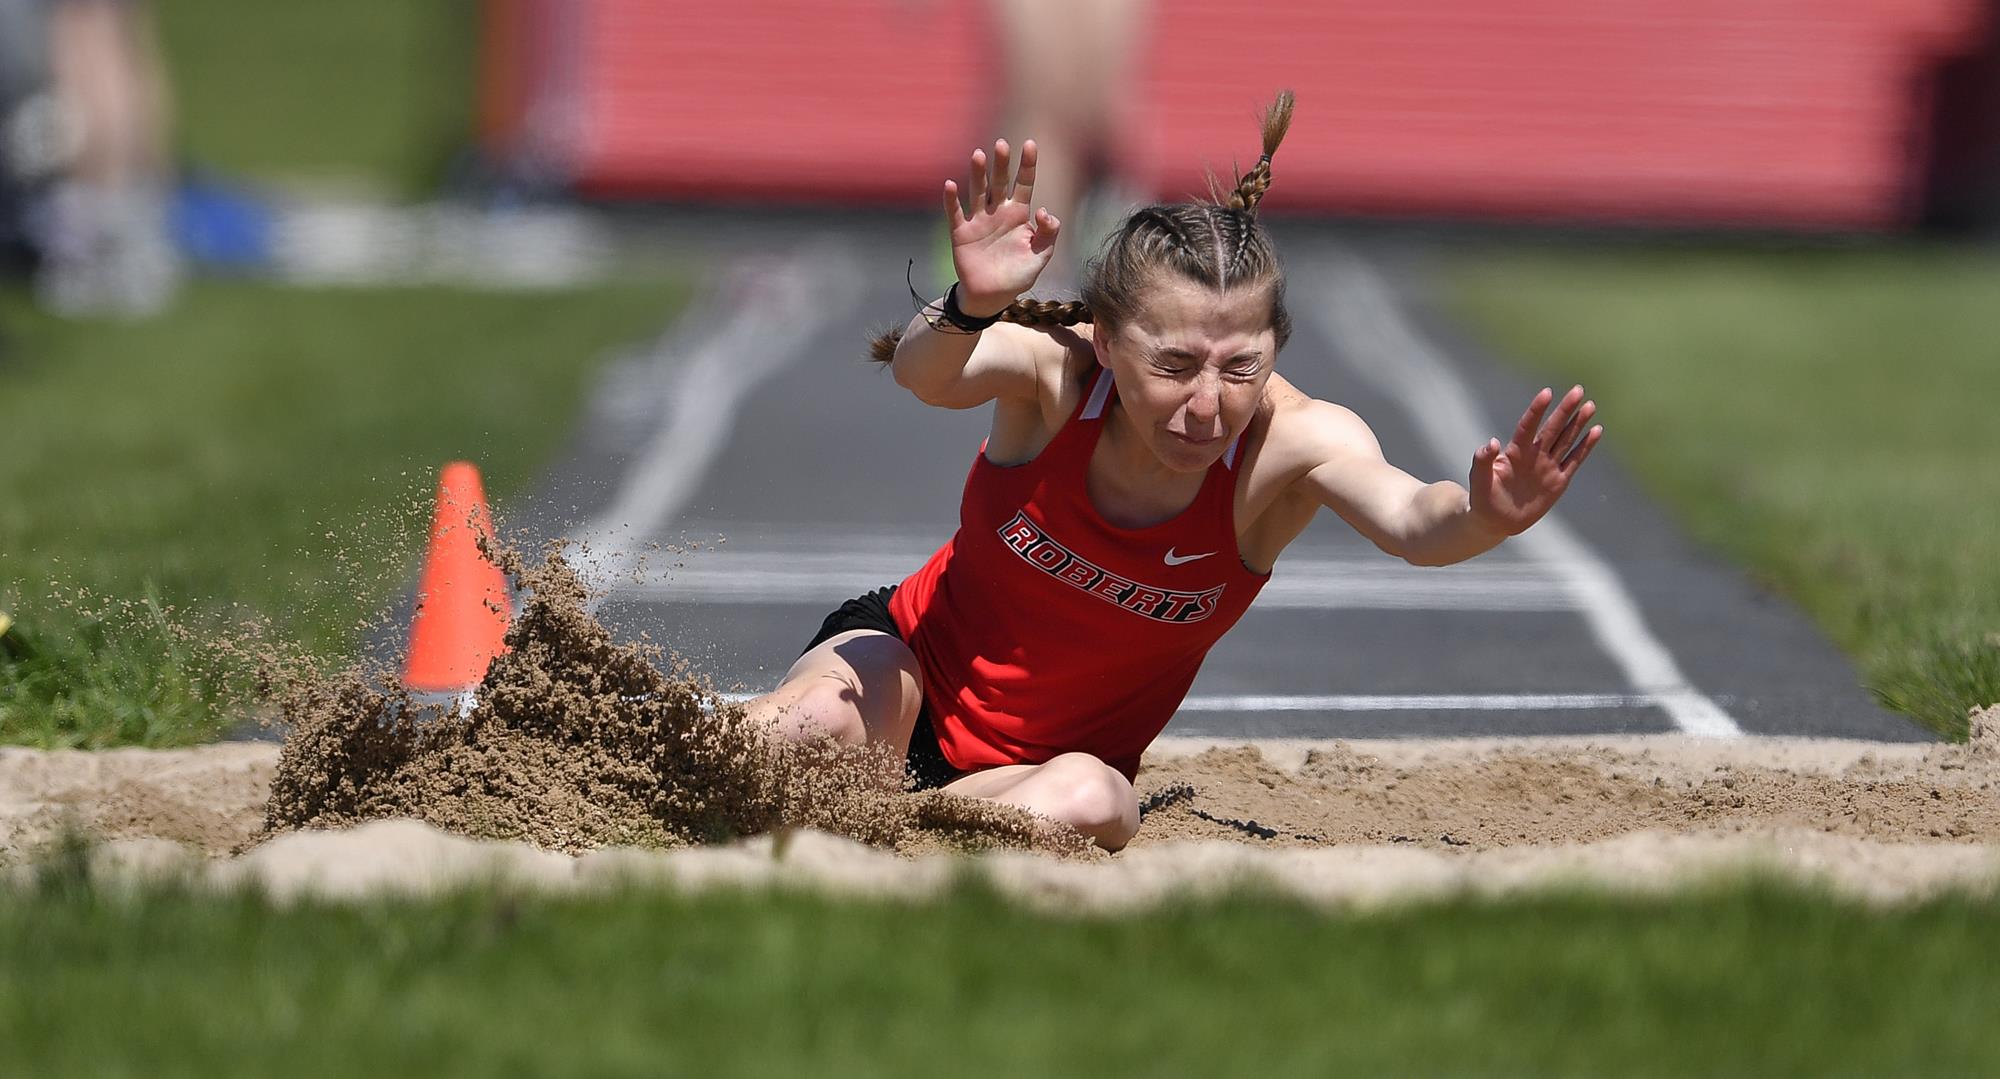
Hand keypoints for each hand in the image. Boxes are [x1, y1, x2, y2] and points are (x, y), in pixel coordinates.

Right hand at [943, 138, 1060, 314]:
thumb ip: (1049, 233)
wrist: (992, 297)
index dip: (1027, 165)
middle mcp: (998, 212)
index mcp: (1019, 214)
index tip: (1031, 144)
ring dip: (977, 174)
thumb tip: (1044, 210)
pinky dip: (951, 200)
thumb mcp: (1041, 256)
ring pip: (978, 192)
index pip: (1025, 184)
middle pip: (1000, 182)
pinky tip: (950, 185)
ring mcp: (979, 220)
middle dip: (1001, 164)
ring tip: (979, 155)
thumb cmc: (1018, 275)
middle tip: (1002, 144)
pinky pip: (955, 213)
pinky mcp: (961, 233)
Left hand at [1468, 385, 1602, 535]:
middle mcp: (1534, 455)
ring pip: (1566, 440)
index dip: (1537, 410)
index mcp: (1515, 452)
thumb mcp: (1479, 480)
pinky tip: (1596, 431)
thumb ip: (1482, 461)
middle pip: (1553, 428)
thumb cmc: (1483, 498)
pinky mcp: (1559, 481)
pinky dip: (1586, 446)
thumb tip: (1492, 442)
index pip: (1528, 426)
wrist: (1496, 520)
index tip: (1547, 393)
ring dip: (1578, 423)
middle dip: (1565, 410)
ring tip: (1589, 406)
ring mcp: (1548, 466)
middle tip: (1578, 390)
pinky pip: (1575, 460)